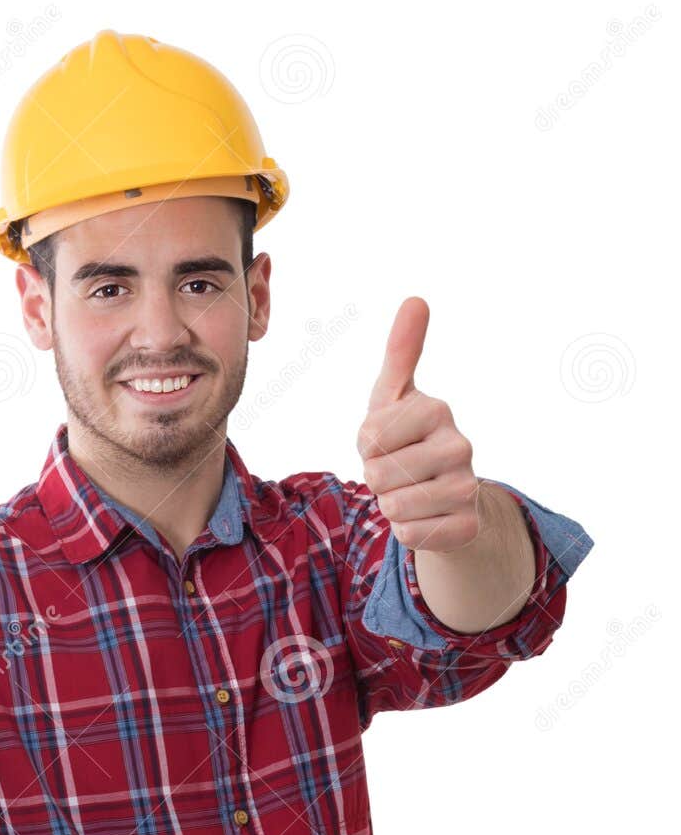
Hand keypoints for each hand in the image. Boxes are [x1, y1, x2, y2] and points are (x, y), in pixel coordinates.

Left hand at [356, 296, 480, 553]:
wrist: (445, 497)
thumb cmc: (408, 440)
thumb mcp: (395, 397)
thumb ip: (400, 352)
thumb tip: (416, 299)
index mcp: (437, 409)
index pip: (369, 437)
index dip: (367, 447)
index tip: (389, 442)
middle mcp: (460, 446)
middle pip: (378, 474)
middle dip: (378, 479)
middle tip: (400, 471)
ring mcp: (467, 487)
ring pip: (394, 507)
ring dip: (391, 506)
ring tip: (412, 492)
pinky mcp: (466, 525)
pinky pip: (410, 535)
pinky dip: (407, 532)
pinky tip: (426, 517)